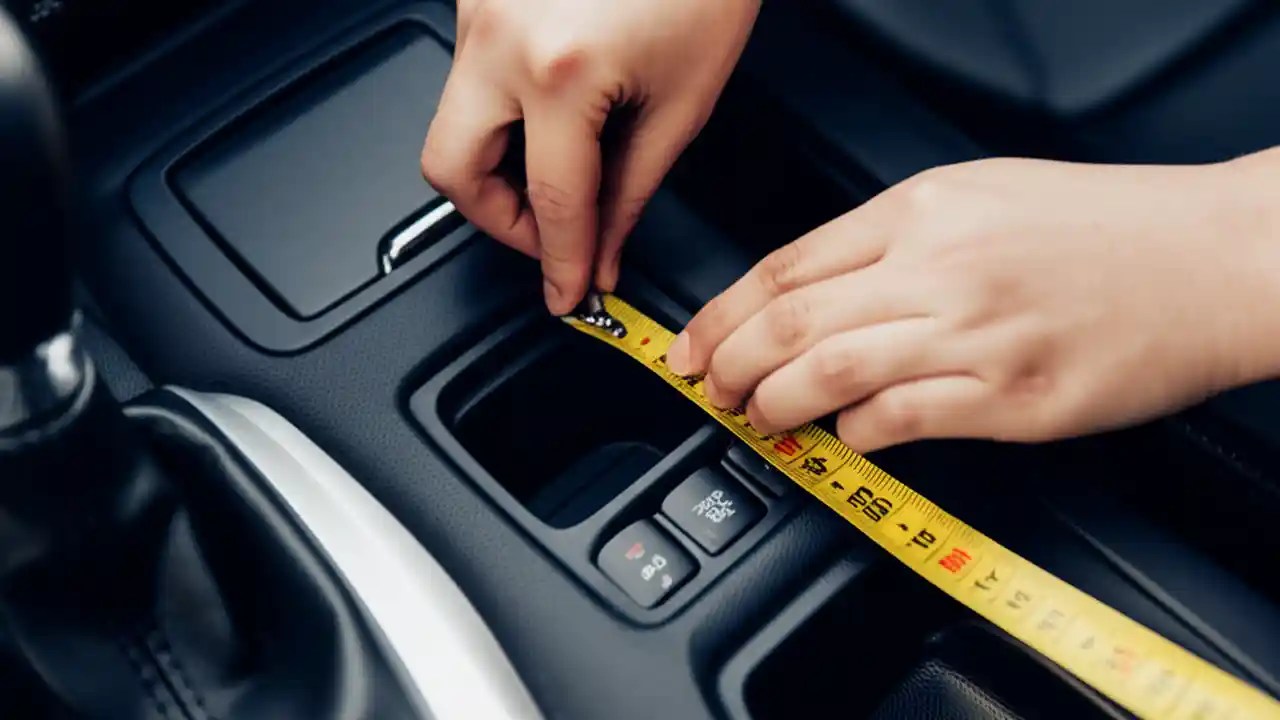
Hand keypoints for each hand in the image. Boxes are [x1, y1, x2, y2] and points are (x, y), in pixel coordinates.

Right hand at [422, 0, 759, 313]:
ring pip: (450, 124)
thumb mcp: (682, 100)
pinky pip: (469, 78)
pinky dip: (503, 113)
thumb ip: (632, 190)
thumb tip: (602, 249)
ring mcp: (477, 9)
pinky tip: (556, 111)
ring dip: (498, 167)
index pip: (549, 203)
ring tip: (563, 168)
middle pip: (452, 172)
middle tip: (551, 235)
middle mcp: (499, 37)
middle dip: (499, 221)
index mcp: (559, 69)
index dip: (559, 263)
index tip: (566, 293)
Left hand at [665, 155, 1279, 452]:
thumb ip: (892, 241)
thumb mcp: (980, 195)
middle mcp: (938, 266)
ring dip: (774, 404)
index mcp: (922, 209)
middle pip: (789, 321)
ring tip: (756, 417)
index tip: (692, 343)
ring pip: (829, 372)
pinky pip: (901, 420)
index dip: (721, 313)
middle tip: (709, 387)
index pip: (785, 266)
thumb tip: (809, 297)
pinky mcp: (1013, 399)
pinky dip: (856, 432)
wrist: (1213, 259)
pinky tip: (847, 434)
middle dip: (727, 363)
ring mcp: (975, 334)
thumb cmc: (1103, 228)